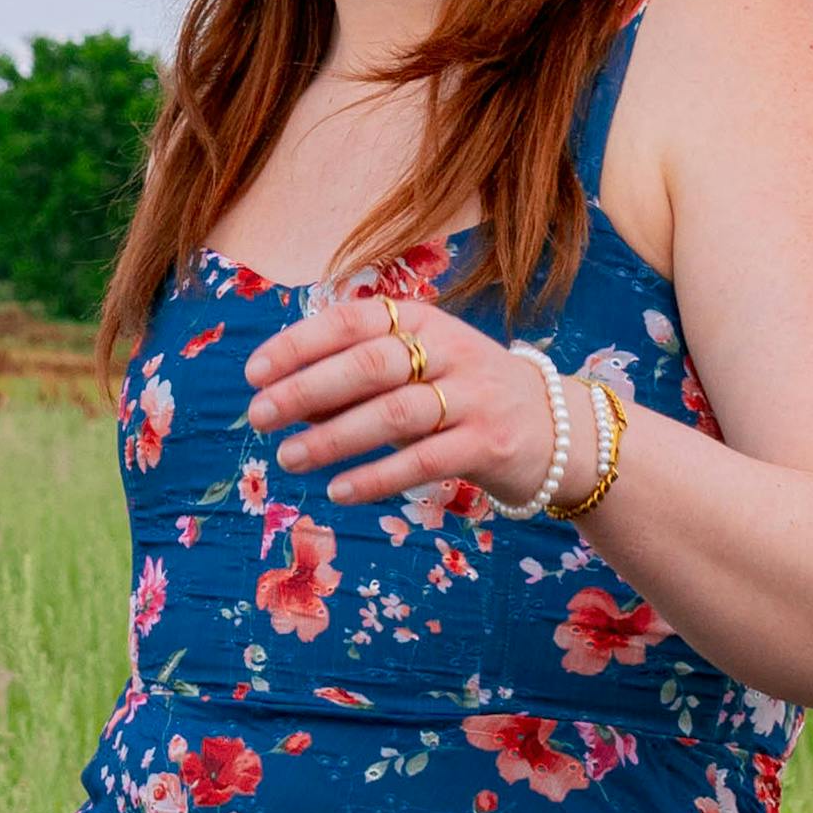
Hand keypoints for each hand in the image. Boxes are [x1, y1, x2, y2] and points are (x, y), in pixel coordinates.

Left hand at [242, 290, 559, 507]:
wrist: (557, 429)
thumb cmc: (463, 396)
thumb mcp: (416, 372)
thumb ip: (357, 382)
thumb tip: (284, 401)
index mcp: (423, 320)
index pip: (353, 320)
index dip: (300, 344)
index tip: (255, 372)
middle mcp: (450, 350)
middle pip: (370, 364)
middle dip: (307, 389)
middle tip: (259, 416)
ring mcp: (474, 396)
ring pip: (394, 413)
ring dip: (334, 438)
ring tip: (288, 458)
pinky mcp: (489, 443)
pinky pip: (424, 460)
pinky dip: (376, 477)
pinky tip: (339, 492)